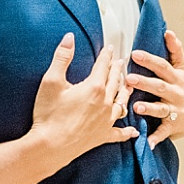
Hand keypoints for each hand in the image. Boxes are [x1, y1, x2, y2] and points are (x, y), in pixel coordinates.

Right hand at [29, 35, 138, 165]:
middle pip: (114, 82)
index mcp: (93, 87)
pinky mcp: (103, 136)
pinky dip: (128, 131)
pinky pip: (120, 132)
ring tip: (127, 86)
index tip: (110, 48)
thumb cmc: (49, 114)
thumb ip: (61, 58)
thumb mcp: (51, 81)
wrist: (50, 145)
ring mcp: (106, 120)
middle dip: (117, 71)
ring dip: (125, 93)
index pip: (103, 66)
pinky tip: (134, 131)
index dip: (106, 56)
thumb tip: (69, 38)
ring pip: (121, 103)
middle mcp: (105, 103)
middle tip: (120, 63)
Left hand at [129, 29, 183, 146]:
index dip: (174, 47)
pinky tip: (147, 141)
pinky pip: (163, 131)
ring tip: (136, 106)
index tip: (167, 34)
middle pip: (161, 83)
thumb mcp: (175, 71)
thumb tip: (167, 31)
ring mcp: (176, 108)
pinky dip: (156, 137)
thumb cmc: (173, 89)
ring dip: (149, 107)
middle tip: (129, 77)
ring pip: (161, 107)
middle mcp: (178, 91)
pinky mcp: (173, 125)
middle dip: (145, 80)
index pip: (174, 61)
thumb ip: (170, 54)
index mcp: (177, 76)